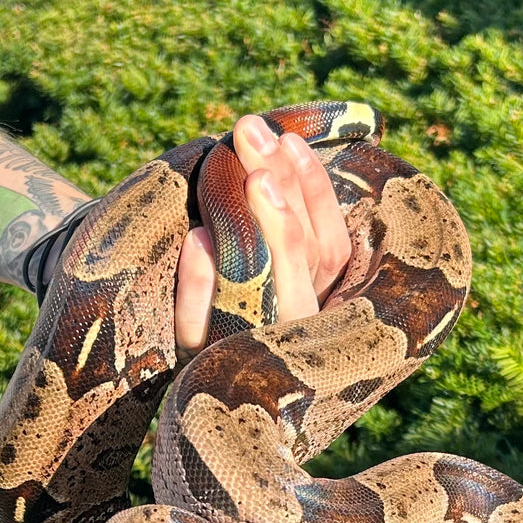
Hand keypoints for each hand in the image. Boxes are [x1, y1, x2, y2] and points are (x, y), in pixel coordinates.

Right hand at [174, 115, 351, 358]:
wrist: (229, 392)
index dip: (276, 222)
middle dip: (282, 180)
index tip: (254, 177)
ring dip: (303, 180)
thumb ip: (194, 298)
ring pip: (328, 236)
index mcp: (278, 332)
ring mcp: (325, 305)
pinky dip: (318, 194)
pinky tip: (296, 151)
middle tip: (249, 130)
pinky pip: (335, 238)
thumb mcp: (188, 343)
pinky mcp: (326, 291)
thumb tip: (202, 238)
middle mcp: (312, 320)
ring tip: (274, 134)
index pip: (287, 267)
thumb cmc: (199, 365)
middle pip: (310, 241)